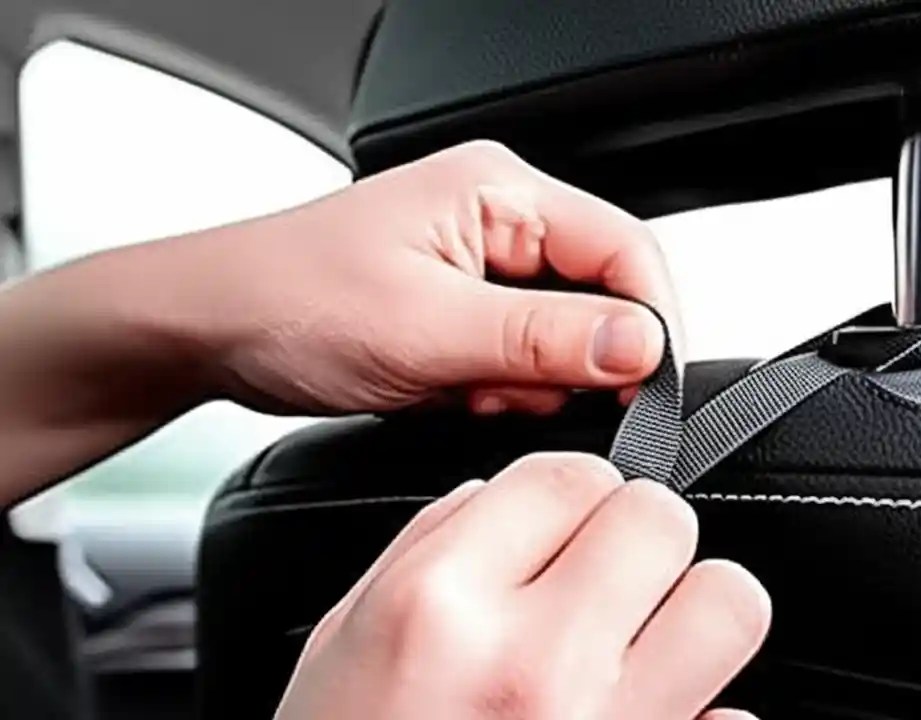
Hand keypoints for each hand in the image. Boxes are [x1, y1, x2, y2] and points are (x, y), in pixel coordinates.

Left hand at [193, 140, 680, 414]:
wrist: (207, 328)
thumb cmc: (288, 301)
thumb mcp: (426, 329)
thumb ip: (543, 340)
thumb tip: (642, 347)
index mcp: (499, 190)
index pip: (626, 249)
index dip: (648, 323)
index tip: (641, 390)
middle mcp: (500, 218)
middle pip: (600, 297)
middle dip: (567, 362)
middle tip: (505, 387)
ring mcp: (482, 263)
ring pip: (564, 337)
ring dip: (524, 381)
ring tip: (455, 382)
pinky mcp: (466, 306)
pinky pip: (522, 357)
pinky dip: (495, 387)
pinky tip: (445, 386)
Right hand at [276, 453, 769, 719]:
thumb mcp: (341, 647)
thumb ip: (423, 551)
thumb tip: (494, 498)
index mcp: (438, 608)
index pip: (568, 475)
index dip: (572, 494)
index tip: (564, 523)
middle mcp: (531, 663)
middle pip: (660, 520)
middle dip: (639, 537)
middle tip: (609, 576)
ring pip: (729, 604)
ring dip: (695, 610)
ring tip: (649, 637)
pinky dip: (710, 714)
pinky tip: (655, 717)